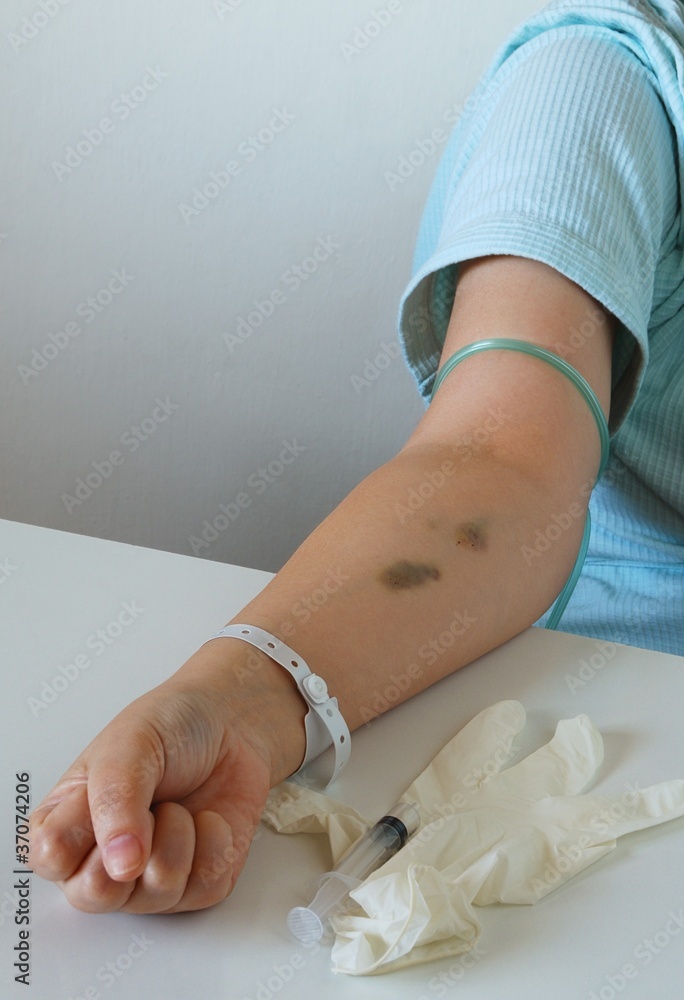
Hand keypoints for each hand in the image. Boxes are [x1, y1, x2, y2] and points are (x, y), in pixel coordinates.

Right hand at [29, 641, 304, 913]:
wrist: (233, 723)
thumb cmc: (172, 726)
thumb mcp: (129, 745)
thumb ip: (113, 800)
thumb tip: (119, 864)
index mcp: (68, 822)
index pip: (48, 859)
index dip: (82, 833)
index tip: (105, 798)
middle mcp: (103, 859)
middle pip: (95, 896)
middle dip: (133, 845)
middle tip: (147, 807)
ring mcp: (147, 879)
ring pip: (156, 893)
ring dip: (178, 837)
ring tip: (177, 805)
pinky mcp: (195, 885)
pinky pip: (204, 887)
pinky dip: (214, 845)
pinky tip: (207, 819)